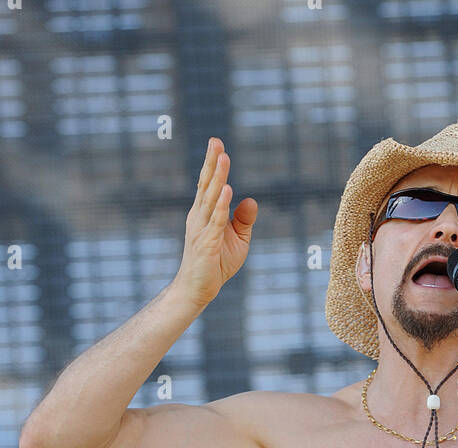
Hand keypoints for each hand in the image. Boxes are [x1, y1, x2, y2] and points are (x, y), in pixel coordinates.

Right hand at [174, 137, 257, 309]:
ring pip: (211, 199)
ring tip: (224, 158)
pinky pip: (217, 221)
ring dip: (218, 178)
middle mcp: (200, 216)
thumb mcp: (237, 239)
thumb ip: (243, 219)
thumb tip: (251, 199)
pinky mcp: (208, 244)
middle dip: (212, 163)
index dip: (212, 164)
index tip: (216, 144)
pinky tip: (228, 190)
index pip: (208, 184)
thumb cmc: (216, 263)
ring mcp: (202, 229)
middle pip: (207, 185)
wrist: (198, 289)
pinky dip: (222, 205)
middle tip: (216, 141)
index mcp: (205, 213)